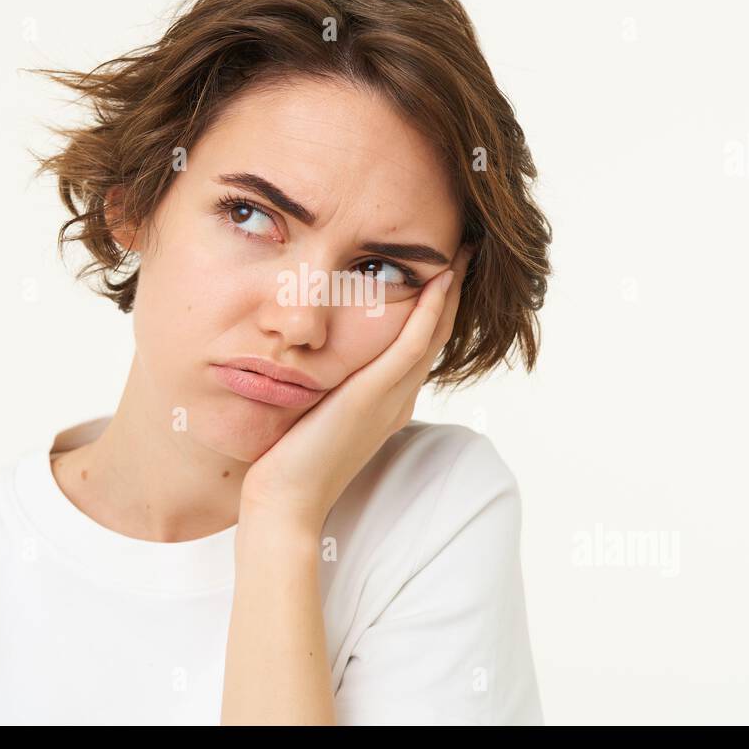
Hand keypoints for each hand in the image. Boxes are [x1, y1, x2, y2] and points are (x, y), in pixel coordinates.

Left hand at [240, 244, 474, 531]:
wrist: (285, 501)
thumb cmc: (288, 461)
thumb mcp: (314, 412)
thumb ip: (325, 386)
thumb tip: (312, 357)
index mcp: (388, 403)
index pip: (420, 344)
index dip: (434, 306)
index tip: (438, 268)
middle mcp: (399, 399)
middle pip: (437, 334)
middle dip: (451, 289)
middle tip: (463, 248)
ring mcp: (392, 398)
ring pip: (433, 334)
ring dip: (449, 290)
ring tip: (461, 252)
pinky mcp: (375, 396)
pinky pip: (412, 345)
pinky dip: (429, 310)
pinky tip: (439, 280)